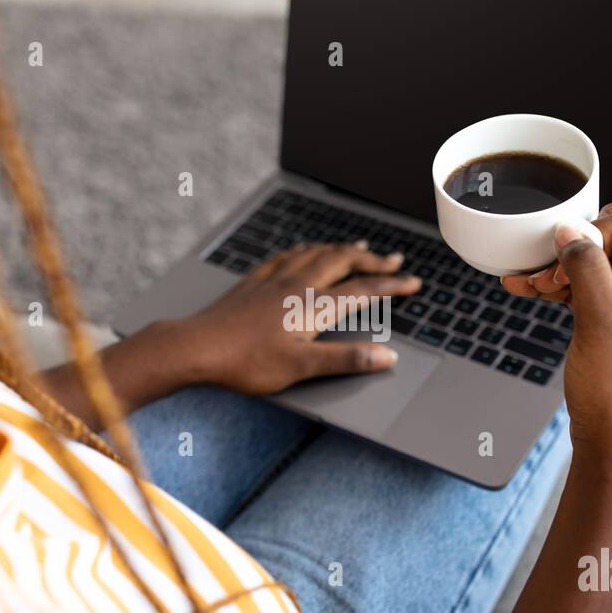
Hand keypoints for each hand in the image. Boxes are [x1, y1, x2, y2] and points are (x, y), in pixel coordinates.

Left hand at [176, 241, 420, 394]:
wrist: (197, 347)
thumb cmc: (246, 362)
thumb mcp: (301, 367)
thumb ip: (346, 360)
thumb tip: (386, 357)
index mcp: (313, 306)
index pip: (363, 292)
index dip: (392, 286)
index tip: (414, 283)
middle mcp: (297, 285)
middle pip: (343, 262)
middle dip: (372, 260)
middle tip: (394, 259)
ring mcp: (274, 279)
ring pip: (316, 253)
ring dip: (342, 248)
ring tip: (360, 245)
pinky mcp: (254, 281)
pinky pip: (288, 255)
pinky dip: (307, 249)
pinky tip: (305, 250)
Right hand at [500, 197, 611, 462]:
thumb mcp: (600, 325)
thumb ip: (587, 269)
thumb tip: (571, 230)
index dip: (592, 235)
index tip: (560, 263)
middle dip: (600, 227)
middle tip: (569, 248)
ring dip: (574, 260)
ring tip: (534, 281)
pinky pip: (599, 282)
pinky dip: (568, 283)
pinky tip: (529, 289)